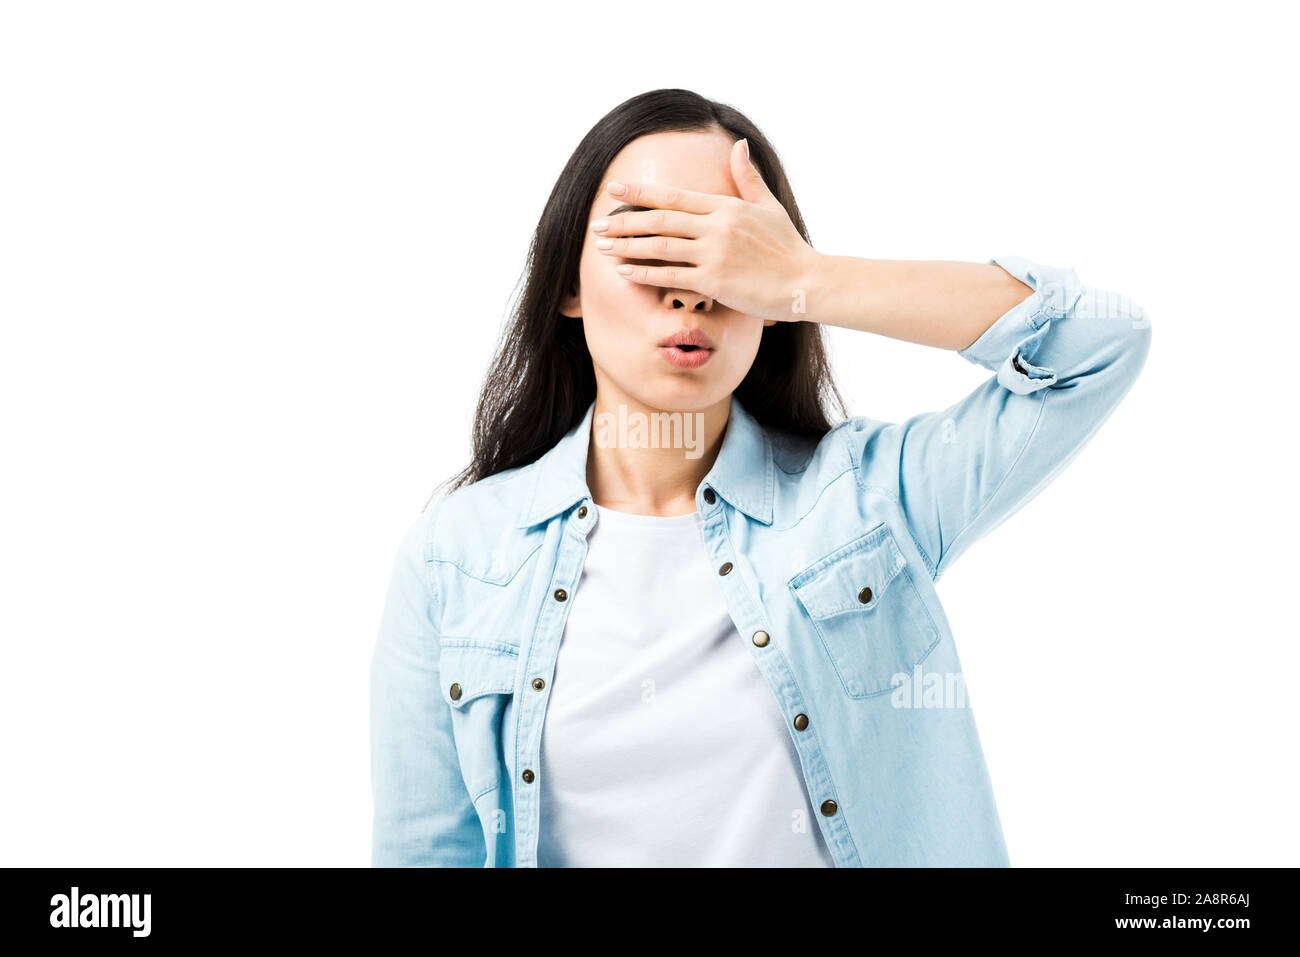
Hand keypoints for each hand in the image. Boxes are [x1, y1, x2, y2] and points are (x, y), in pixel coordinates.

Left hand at [591, 139, 820, 321]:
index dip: (640, 192)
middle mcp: (717, 226)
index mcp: (726, 205)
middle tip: (597, 224)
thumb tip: (739, 144)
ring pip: (661, 246)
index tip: (614, 189)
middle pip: (660, 220)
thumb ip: (747, 177)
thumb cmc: (788, 247)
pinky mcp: (715, 281)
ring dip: (627, 246)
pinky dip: (645, 272)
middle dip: (624, 222)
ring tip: (602, 247)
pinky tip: (624, 270)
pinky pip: (672, 276)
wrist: (806, 282)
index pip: (674, 195)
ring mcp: (715, 253)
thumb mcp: (768, 206)